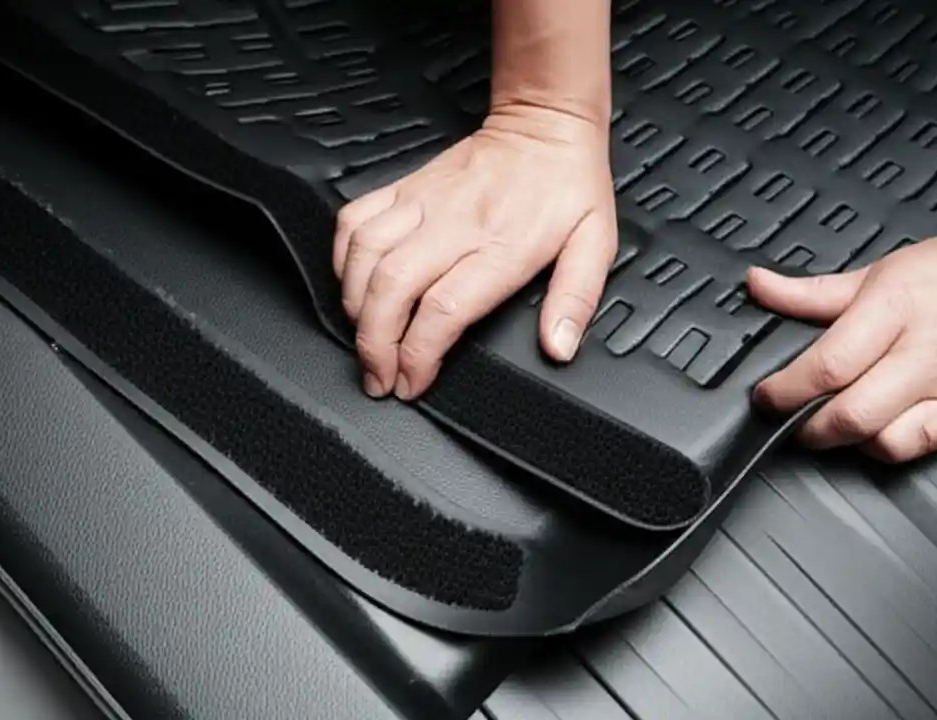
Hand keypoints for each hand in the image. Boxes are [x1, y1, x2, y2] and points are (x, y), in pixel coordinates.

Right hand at [332, 103, 617, 399]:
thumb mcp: (595, 243)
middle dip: (373, 343)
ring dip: (354, 306)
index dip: (418, 355)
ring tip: (363, 341)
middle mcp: (455, 224)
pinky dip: (341, 258)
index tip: (411, 383)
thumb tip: (558, 347)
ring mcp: (423, 203)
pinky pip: (354, 221)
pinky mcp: (404, 187)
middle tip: (376, 378)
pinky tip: (351, 286)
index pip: (443, 310)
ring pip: (364, 256)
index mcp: (501, 246)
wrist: (544, 122)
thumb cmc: (568, 185)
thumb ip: (576, 298)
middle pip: (392, 289)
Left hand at [748, 222, 936, 462]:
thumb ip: (812, 292)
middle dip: (807, 426)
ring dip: (846, 440)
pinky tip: (876, 430)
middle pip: (850, 412)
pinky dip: (886, 446)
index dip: (786, 390)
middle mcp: (924, 351)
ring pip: (882, 439)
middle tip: (790, 418)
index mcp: (894, 307)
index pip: (827, 364)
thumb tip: (758, 286)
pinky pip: (918, 447)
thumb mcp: (880, 270)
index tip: (767, 396)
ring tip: (833, 424)